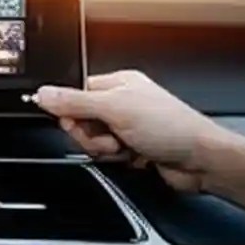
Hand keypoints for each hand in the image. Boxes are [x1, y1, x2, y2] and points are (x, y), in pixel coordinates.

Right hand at [36, 70, 238, 191]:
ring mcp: (129, 127)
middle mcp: (123, 103)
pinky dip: (118, 159)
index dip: (71, 112)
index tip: (77, 123)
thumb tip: (44, 94)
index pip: (76, 93)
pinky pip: (109, 155)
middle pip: (82, 120)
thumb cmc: (172, 128)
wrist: (201, 160)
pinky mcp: (134, 149)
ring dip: (106, 149)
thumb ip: (75, 101)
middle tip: (108, 136)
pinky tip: (134, 156)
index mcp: (119, 84)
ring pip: (94, 141)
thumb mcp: (115, 109)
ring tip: (125, 146)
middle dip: (91, 135)